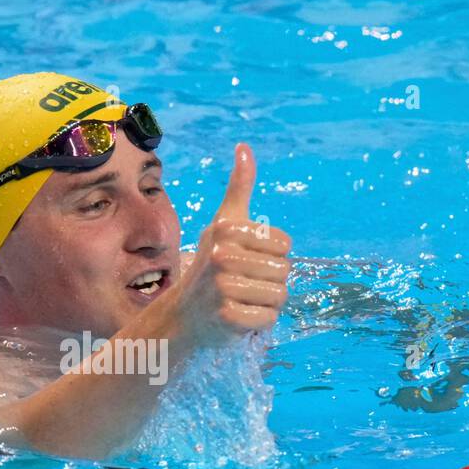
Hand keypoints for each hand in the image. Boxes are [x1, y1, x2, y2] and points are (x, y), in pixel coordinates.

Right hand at [167, 142, 292, 345]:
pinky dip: (260, 321)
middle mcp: (222, 256)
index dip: (274, 255)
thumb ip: (239, 187)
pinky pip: (268, 318)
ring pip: (280, 295)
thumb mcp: (223, 222)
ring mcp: (223, 288)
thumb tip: (244, 148)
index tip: (250, 259)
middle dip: (271, 280)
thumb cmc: (210, 263)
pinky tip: (240, 316)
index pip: (285, 244)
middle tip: (245, 283)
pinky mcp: (227, 317)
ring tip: (243, 299)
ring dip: (267, 302)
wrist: (183, 313)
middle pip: (284, 270)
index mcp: (227, 229)